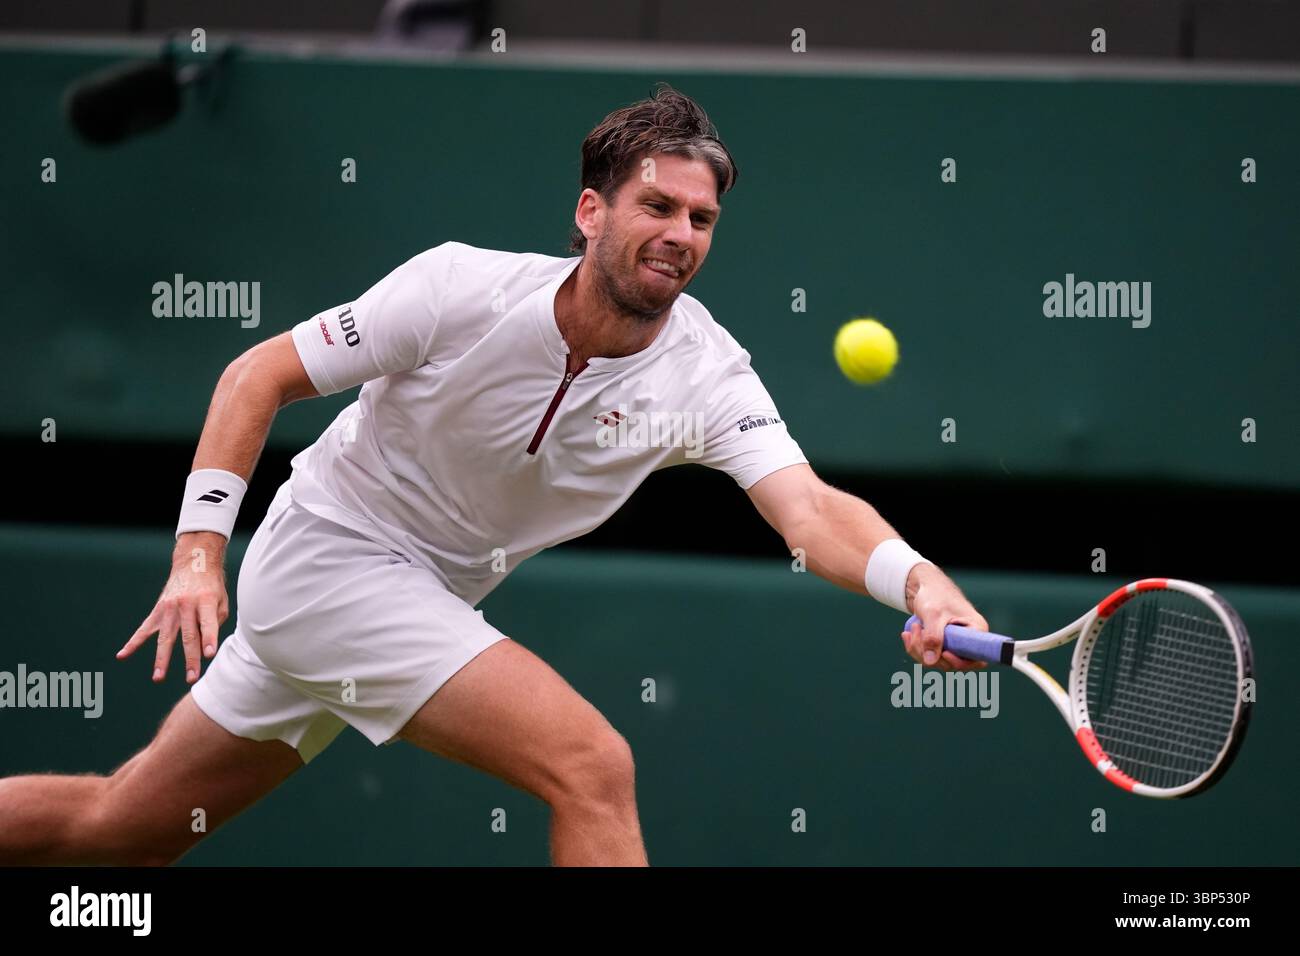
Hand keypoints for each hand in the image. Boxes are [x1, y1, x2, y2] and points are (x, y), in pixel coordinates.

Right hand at [117, 532, 229, 683]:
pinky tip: (122, 655)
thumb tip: (204, 648)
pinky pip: (144, 629)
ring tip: (158, 678)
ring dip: (162, 659)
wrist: (194, 563)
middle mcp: (186, 605)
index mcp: (205, 601)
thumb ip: (214, 623)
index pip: (208, 624)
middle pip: (188, 636)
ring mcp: (169, 608)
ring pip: (165, 638)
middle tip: (192, 678)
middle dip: (190, 658)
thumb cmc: (212, 587)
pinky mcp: (158, 610)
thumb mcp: (221, 601)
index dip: (209, 639)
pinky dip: (132, 643)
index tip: (209, 655)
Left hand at [899, 564, 987, 671]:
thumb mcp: (933, 614)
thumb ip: (933, 637)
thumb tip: (931, 661)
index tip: (944, 653)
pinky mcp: (944, 644)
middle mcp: (970, 640)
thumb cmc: (935, 595)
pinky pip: (931, 655)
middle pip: (952, 663)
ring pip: (938, 661)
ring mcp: (956, 643)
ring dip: (919, 649)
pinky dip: (917, 648)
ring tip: (912, 628)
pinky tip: (907, 635)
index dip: (959, 662)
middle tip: (916, 631)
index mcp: (977, 630)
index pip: (975, 659)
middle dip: (928, 652)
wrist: (926, 586)